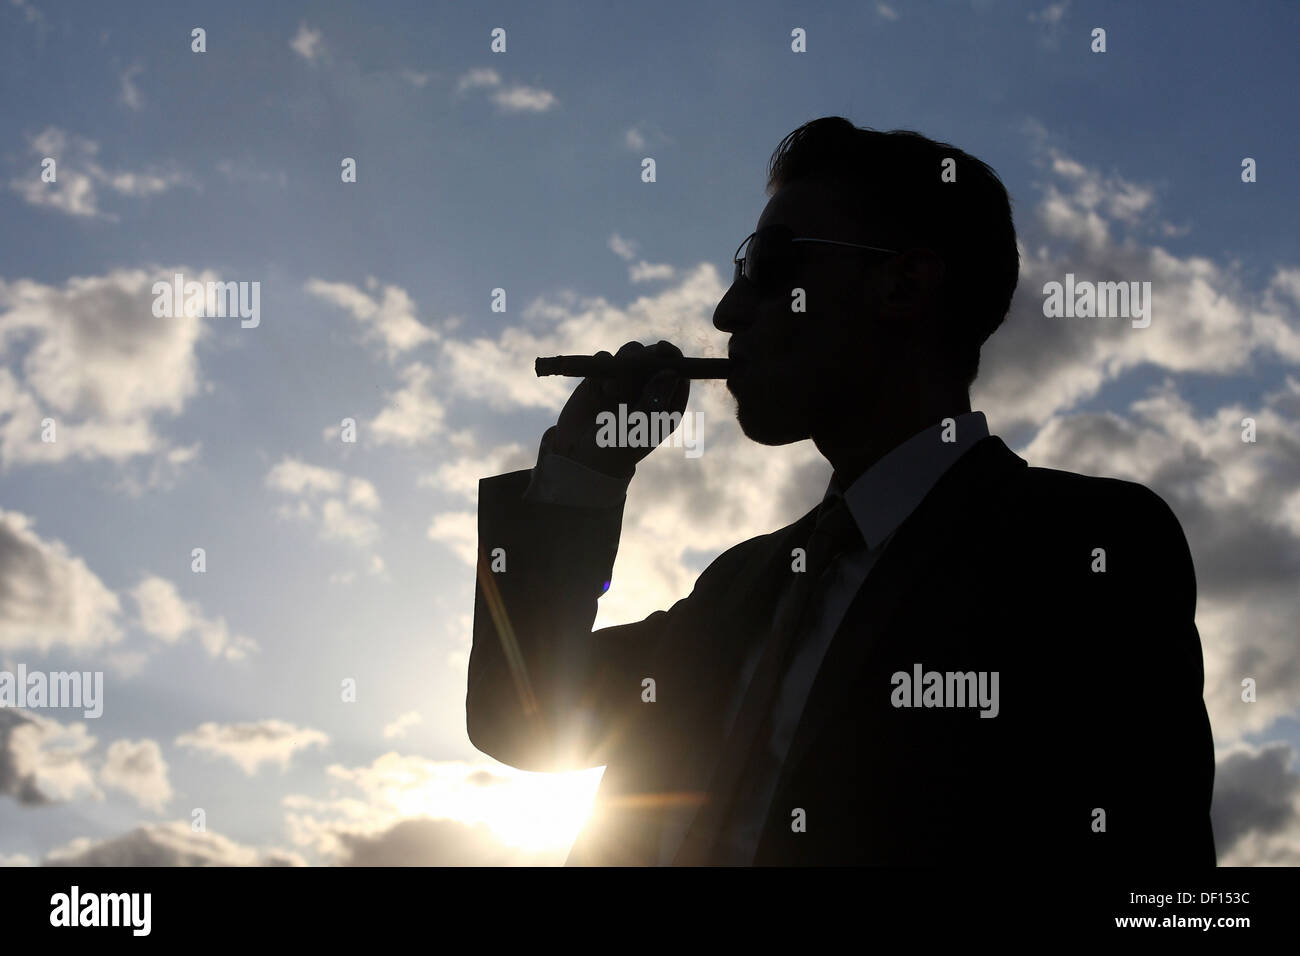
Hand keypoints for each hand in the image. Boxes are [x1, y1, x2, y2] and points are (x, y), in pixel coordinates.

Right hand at [542, 340, 690, 478]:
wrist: (577, 458)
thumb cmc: (614, 450)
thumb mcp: (637, 429)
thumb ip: (654, 400)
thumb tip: (672, 372)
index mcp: (666, 405)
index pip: (679, 373)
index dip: (673, 357)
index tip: (662, 349)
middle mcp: (648, 390)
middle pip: (655, 357)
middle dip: (645, 356)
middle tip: (632, 362)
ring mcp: (624, 383)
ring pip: (631, 353)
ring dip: (622, 364)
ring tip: (611, 391)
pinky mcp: (600, 378)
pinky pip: (604, 358)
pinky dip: (601, 366)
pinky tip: (597, 389)